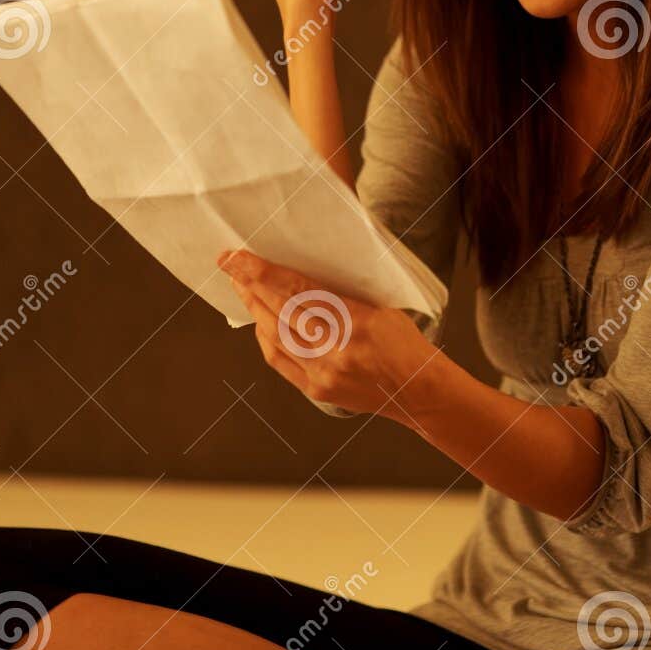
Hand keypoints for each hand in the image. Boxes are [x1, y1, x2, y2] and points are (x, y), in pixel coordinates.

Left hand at [217, 248, 439, 419]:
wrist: (418, 392)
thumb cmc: (404, 343)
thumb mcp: (380, 308)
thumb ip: (339, 296)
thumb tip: (296, 276)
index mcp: (357, 322)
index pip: (298, 291)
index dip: (263, 273)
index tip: (237, 257)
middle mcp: (336, 350)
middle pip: (280, 312)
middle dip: (251, 286)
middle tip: (232, 266)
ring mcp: (324, 374)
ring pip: (275, 336)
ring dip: (255, 310)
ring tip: (243, 288)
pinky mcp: (317, 391)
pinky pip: (280, 360)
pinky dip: (266, 338)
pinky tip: (261, 323)